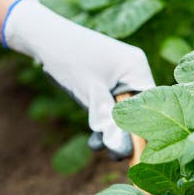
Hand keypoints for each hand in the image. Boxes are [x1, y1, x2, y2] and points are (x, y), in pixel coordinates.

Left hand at [2, 0, 154, 156]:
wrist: (42, 38)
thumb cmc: (69, 58)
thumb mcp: (89, 92)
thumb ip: (106, 120)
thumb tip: (120, 150)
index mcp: (137, 68)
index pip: (151, 105)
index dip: (145, 129)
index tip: (136, 152)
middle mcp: (133, 73)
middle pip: (138, 111)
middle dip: (124, 134)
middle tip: (114, 155)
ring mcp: (120, 79)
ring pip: (122, 114)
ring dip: (110, 132)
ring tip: (97, 146)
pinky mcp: (107, 86)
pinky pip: (110, 109)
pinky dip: (102, 123)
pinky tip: (93, 140)